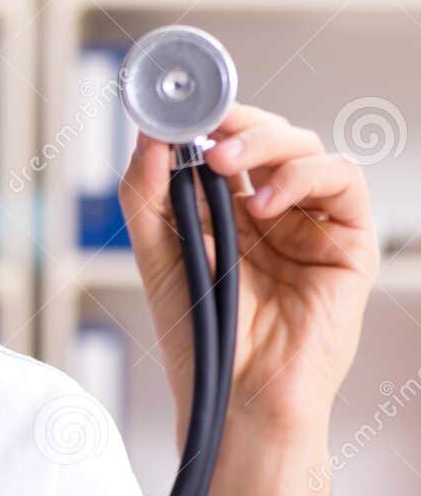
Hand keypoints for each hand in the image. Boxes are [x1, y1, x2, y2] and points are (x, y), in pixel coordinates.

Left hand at [120, 105, 378, 495]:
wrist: (234, 396)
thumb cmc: (198, 335)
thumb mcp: (157, 252)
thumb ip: (147, 192)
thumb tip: (149, 131)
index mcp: (226, 210)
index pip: (225, 143)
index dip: (208, 115)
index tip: (176, 99)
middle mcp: (272, 212)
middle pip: (268, 136)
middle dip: (236, 120)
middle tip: (204, 122)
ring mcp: (311, 225)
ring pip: (306, 147)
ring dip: (265, 142)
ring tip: (224, 163)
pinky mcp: (348, 244)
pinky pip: (342, 181)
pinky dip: (304, 175)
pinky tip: (263, 202)